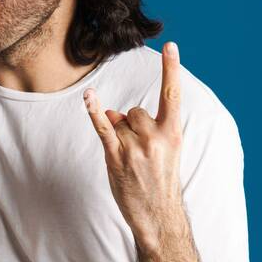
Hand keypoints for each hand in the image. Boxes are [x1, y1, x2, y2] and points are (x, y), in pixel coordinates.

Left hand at [83, 42, 187, 248]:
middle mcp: (155, 136)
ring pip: (119, 122)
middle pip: (134, 111)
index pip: (172, 94)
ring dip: (120, 136)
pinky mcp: (116, 156)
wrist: (158, 215)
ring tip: (131, 161)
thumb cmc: (160, 181)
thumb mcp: (164, 151)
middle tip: (141, 154)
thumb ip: (142, 128)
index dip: (171, 69)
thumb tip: (113, 113)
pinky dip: (93, 112)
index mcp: (173, 133)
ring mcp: (135, 146)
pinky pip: (102, 128)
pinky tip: (88, 97)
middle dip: (132, 127)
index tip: (170, 46)